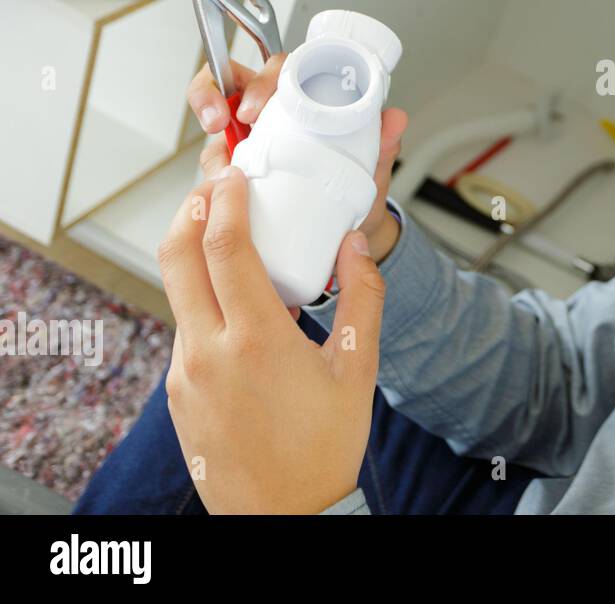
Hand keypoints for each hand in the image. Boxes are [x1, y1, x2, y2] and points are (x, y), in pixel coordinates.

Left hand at [158, 165, 384, 513]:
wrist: (288, 516)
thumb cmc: (326, 447)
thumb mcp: (359, 369)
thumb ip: (363, 297)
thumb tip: (354, 244)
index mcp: (257, 341)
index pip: (224, 248)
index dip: (224, 199)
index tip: (234, 172)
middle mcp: (208, 354)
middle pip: (177, 257)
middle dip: (190, 209)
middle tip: (214, 184)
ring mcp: (185, 375)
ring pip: (178, 293)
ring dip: (197, 255)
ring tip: (231, 238)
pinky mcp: (178, 393)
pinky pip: (185, 330)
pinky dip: (204, 301)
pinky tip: (239, 306)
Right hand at [187, 56, 408, 264]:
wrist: (346, 235)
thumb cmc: (353, 190)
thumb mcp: (370, 168)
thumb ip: (382, 143)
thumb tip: (395, 120)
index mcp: (304, 100)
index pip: (276, 69)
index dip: (259, 79)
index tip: (255, 107)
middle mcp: (271, 116)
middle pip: (229, 84)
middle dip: (211, 96)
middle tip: (219, 123)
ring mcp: (249, 144)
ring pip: (215, 127)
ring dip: (211, 145)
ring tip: (222, 169)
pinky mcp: (234, 175)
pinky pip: (213, 169)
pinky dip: (209, 179)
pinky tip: (218, 193)